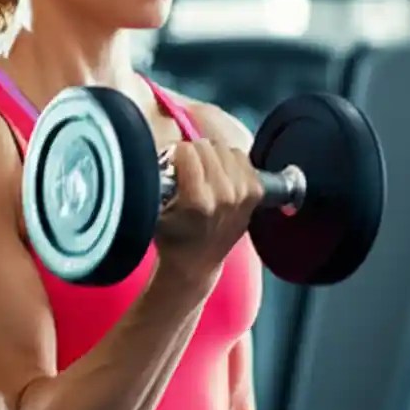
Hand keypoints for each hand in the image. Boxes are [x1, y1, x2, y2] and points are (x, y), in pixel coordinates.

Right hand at [154, 139, 263, 290]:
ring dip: (211, 155)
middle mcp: (225, 195)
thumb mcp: (154, 210)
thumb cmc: (170, 237)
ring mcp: (244, 193)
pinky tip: (220, 174)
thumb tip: (169, 149)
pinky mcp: (256, 192)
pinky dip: (229, 161)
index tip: (169, 163)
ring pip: (225, 149)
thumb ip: (159, 179)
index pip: (187, 151)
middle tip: (184, 167)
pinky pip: (242, 158)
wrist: (197, 263)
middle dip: (192, 152)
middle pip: (207, 146)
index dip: (174, 153)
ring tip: (202, 170)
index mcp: (197, 200)